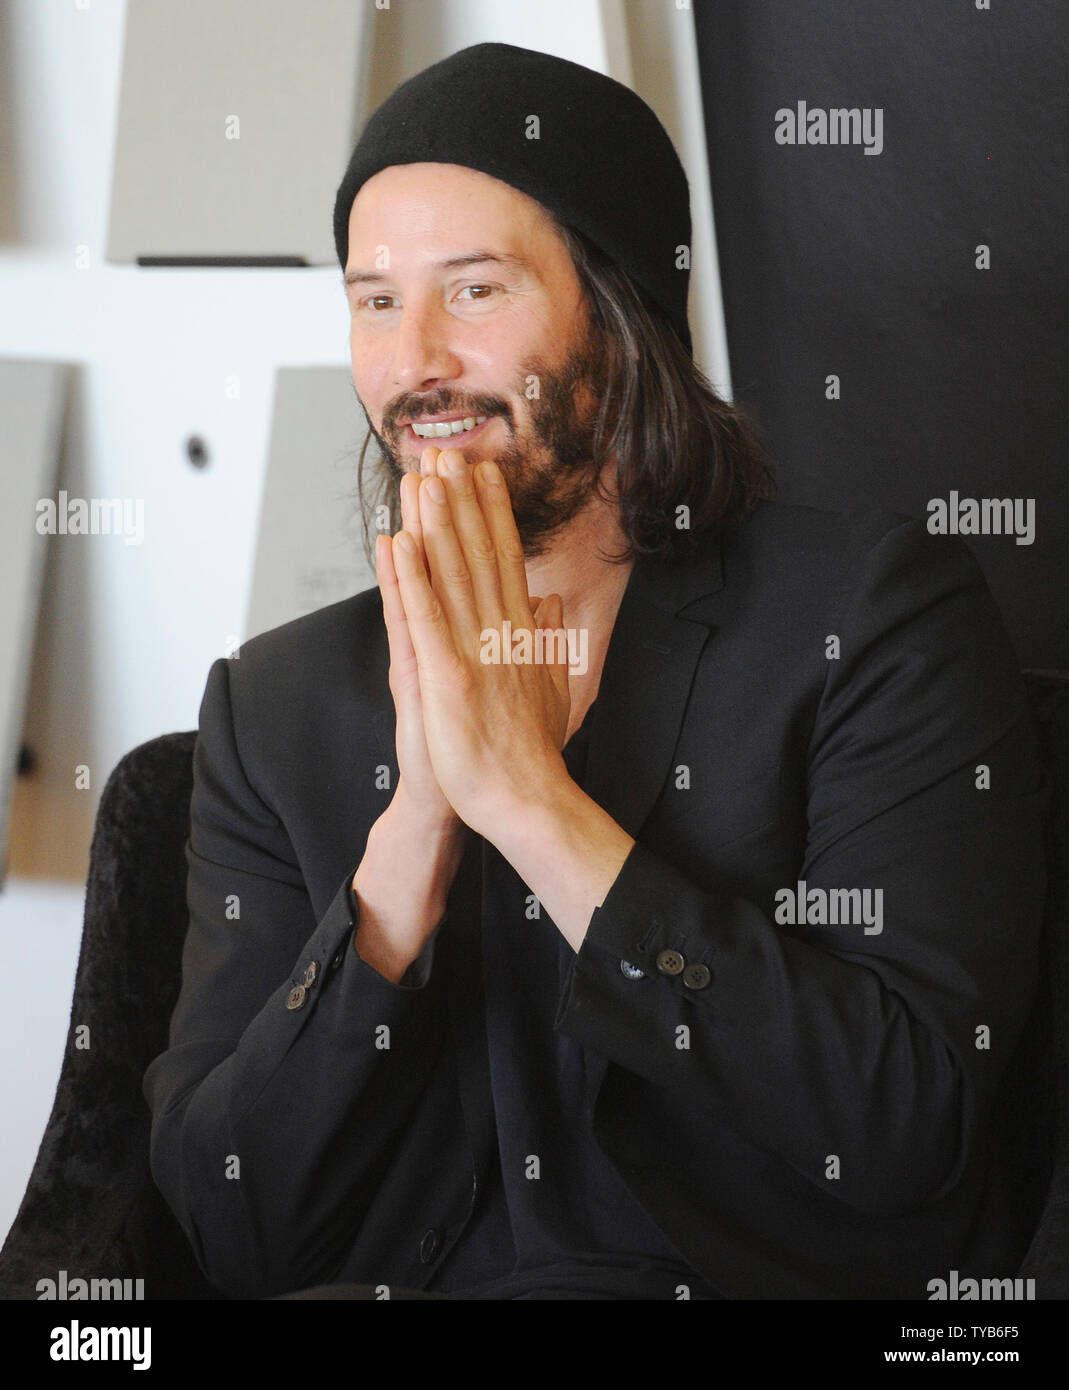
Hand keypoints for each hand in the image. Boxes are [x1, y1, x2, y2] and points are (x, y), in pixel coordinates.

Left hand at [389, 448, 571, 836]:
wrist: (527, 800)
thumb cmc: (534, 752)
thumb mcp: (553, 686)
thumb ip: (551, 641)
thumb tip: (552, 605)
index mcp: (521, 633)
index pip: (506, 560)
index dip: (493, 513)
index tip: (484, 474)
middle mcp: (499, 632)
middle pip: (478, 554)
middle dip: (461, 502)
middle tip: (447, 454)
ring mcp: (472, 651)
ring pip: (450, 574)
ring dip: (434, 523)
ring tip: (421, 478)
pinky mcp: (445, 677)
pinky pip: (423, 618)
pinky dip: (409, 579)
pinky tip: (396, 543)